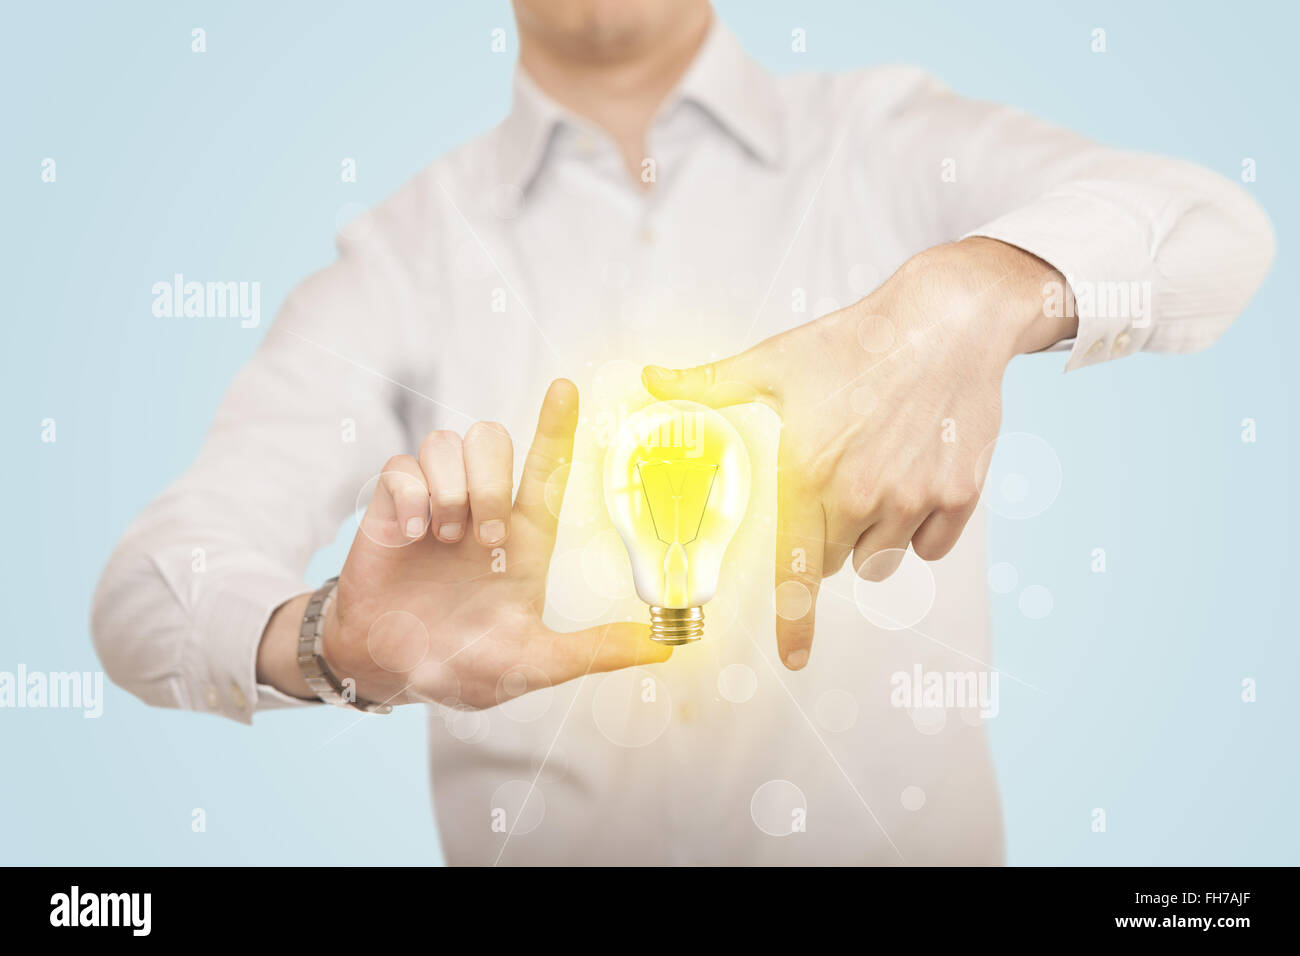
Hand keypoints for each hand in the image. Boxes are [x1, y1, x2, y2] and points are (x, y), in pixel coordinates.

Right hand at [268, 379, 669, 709]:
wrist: (391, 670)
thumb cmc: (464, 663)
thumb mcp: (533, 663)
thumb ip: (592, 652)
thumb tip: (663, 649)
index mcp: (524, 535)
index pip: (547, 466)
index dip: (556, 425)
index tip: (566, 388)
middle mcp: (482, 508)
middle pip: (492, 438)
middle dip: (489, 481)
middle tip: (482, 539)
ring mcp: (435, 503)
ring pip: (446, 442)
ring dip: (447, 490)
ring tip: (440, 540)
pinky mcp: (391, 507)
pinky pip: (400, 466)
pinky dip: (408, 499)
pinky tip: (408, 538)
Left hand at [642, 238, 1073, 669]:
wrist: (947, 319)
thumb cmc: (855, 339)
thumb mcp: (776, 361)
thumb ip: (711, 384)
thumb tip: (650, 381)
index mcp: (808, 473)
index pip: (796, 572)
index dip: (794, 624)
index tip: (793, 659)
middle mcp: (860, 497)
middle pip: (834, 562)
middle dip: (826, 540)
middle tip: (833, 484)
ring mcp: (913, 499)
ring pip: (882, 558)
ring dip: (873, 537)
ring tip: (876, 473)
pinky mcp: (957, 496)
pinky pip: (932, 546)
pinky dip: (922, 526)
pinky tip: (915, 475)